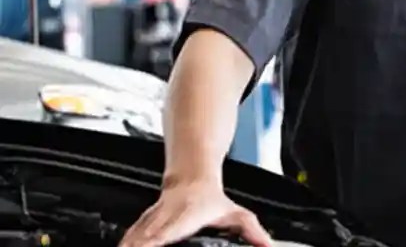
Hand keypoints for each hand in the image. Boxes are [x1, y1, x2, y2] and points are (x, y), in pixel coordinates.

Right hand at [119, 179, 272, 246]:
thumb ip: (252, 232)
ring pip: (133, 236)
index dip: (154, 241)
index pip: (166, 234)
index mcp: (186, 218)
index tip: (147, 246)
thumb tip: (268, 245)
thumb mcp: (235, 214)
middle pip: (144, 238)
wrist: (191, 177)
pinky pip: (129, 236)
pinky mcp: (142, 223)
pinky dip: (125, 243)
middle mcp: (165, 218)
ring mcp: (151, 220)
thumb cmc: (211, 200)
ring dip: (128, 245)